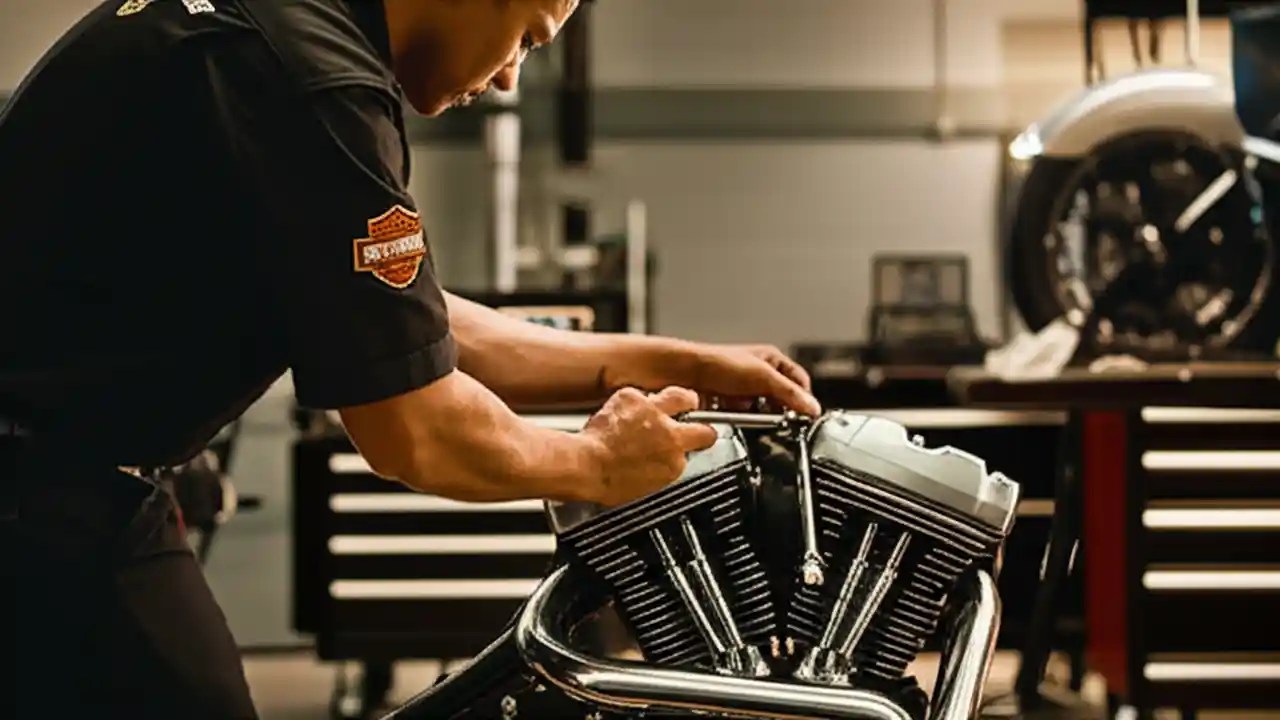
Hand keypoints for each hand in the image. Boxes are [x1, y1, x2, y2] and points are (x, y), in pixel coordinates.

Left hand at [581, 386, 718, 506]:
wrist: (586, 466)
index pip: (702, 441)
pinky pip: (639, 394)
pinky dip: (634, 402)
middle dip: (695, 410)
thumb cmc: (609, 482)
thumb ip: (667, 464)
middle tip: (692, 408)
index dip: (699, 438)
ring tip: (668, 401)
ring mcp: (652, 410)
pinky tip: (626, 410)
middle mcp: (669, 431)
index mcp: (676, 458)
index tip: (696, 438)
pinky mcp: (631, 397)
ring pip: (676, 394)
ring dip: (675, 398)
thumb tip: (670, 455)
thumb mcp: (651, 483)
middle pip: (697, 413)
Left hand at [689, 344, 820, 415]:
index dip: (803, 398)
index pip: (799, 382)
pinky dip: (742, 421)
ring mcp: (743, 389)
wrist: (683, 373)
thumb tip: (811, 408)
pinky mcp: (728, 404)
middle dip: (780, 410)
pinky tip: (738, 419)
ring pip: (761, 411)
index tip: (805, 416)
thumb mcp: (763, 377)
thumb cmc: (718, 362)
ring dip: (759, 417)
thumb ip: (790, 394)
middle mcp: (758, 373)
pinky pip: (743, 418)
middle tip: (781, 421)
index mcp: (771, 360)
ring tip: (755, 419)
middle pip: (781, 399)